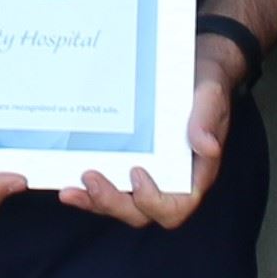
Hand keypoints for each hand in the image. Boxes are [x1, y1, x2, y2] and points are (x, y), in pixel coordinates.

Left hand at [64, 57, 237, 230]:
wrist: (192, 65)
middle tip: (90, 177)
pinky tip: (66, 179)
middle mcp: (168, 180)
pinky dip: (87, 189)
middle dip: (113, 202)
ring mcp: (145, 175)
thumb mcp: (210, 93)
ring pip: (119, 204)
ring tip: (70, 189)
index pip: (176, 206)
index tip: (136, 173)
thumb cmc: (205, 82)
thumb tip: (206, 147)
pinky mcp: (125, 163)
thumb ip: (207, 119)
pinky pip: (107, 186)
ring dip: (94, 201)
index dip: (154, 201)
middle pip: (140, 212)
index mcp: (194, 172)